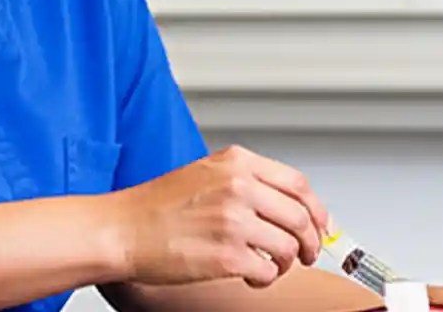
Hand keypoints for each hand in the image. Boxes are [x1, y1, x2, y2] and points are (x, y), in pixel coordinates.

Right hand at [108, 146, 328, 288]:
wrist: (123, 229)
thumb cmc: (156, 206)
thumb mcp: (206, 173)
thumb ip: (246, 180)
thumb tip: (287, 204)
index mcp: (237, 162)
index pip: (298, 183)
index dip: (316, 209)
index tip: (320, 224)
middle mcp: (239, 187)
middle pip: (301, 216)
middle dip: (310, 241)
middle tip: (306, 253)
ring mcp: (235, 221)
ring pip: (289, 246)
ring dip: (286, 262)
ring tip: (270, 265)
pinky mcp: (228, 255)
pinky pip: (268, 271)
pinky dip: (265, 278)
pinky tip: (251, 276)